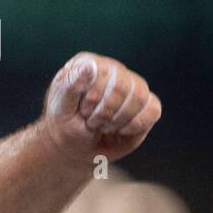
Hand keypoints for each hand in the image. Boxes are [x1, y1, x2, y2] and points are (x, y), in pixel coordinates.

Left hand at [42, 52, 161, 163]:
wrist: (74, 148)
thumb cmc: (65, 126)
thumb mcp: (59, 110)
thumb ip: (70, 86)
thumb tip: (90, 66)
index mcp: (90, 64)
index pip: (105, 74)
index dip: (95, 100)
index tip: (83, 112)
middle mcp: (114, 69)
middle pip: (124, 86)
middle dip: (105, 113)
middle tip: (92, 123)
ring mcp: (132, 86)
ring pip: (140, 97)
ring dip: (118, 120)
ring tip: (103, 126)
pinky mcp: (146, 104)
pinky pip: (152, 110)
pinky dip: (134, 126)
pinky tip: (119, 130)